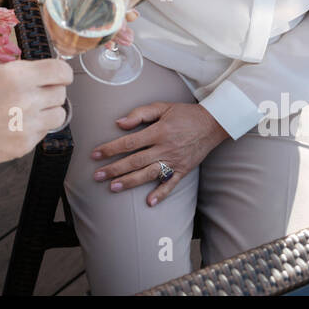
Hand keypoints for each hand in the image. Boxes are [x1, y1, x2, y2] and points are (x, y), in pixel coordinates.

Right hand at [0, 58, 72, 163]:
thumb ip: (24, 72)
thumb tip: (48, 73)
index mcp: (18, 77)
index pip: (61, 71)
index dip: (62, 73)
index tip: (59, 77)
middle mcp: (26, 100)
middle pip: (61, 93)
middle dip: (51, 92)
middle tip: (37, 95)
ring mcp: (28, 125)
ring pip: (59, 115)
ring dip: (49, 111)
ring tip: (31, 111)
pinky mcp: (25, 144)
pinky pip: (44, 133)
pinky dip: (35, 128)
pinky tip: (18, 125)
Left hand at [90, 102, 228, 205]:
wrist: (213, 124)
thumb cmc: (185, 114)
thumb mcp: (162, 107)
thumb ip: (140, 113)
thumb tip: (119, 123)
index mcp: (159, 131)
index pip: (129, 142)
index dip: (110, 149)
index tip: (95, 154)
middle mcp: (165, 148)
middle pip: (135, 161)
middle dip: (114, 169)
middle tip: (97, 176)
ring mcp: (175, 161)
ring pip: (149, 174)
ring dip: (130, 182)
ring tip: (113, 187)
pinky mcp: (184, 170)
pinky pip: (171, 184)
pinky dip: (161, 194)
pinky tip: (149, 202)